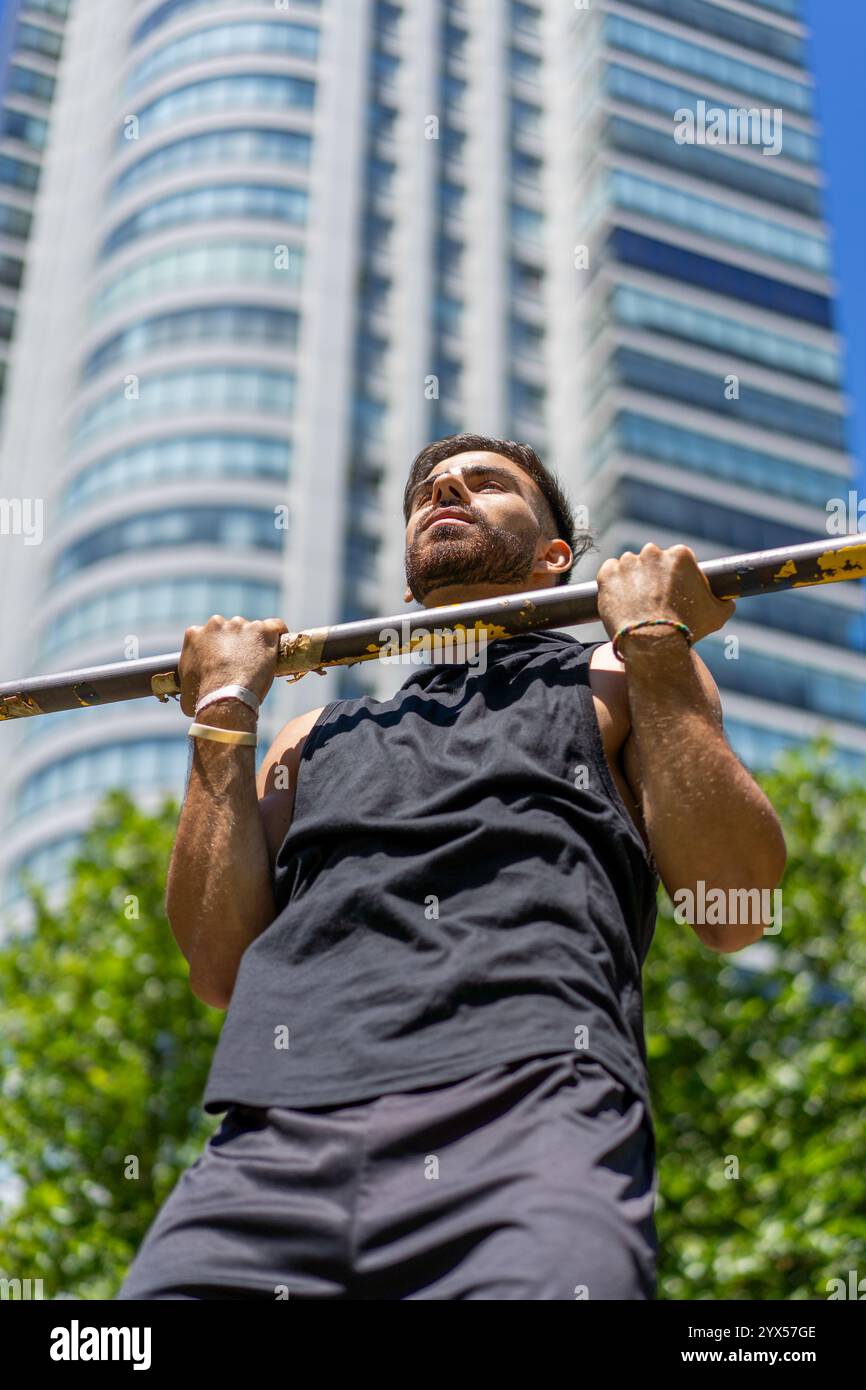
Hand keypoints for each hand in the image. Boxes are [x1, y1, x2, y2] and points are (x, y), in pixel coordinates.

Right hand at [178, 615, 287, 717]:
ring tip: (260, 663)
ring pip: (251, 630)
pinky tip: (279, 647)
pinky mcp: (262, 631)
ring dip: (255, 643)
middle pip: (230, 630)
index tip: (223, 663)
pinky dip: (278, 633)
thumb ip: (189, 680)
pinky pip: (275, 626)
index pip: (208, 636)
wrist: (224, 697)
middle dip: (235, 644)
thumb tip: (190, 696)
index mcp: (194, 634)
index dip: (216, 651)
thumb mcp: (185, 687)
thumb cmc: (203, 698)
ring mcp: (241, 625)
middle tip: (242, 665)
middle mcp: (216, 624)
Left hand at [596, 543, 734, 647]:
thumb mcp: (718, 615)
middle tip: (653, 601)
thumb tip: (727, 601)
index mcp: (680, 555)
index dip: (676, 578)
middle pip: (652, 561)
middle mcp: (653, 552)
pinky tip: (621, 601)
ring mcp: (628, 562)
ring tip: (636, 605)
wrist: (652, 644)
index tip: (673, 593)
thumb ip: (724, 602)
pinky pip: (609, 573)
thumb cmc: (687, 629)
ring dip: (633, 580)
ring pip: (630, 567)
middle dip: (653, 577)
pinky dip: (613, 584)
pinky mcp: (607, 574)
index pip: (677, 560)